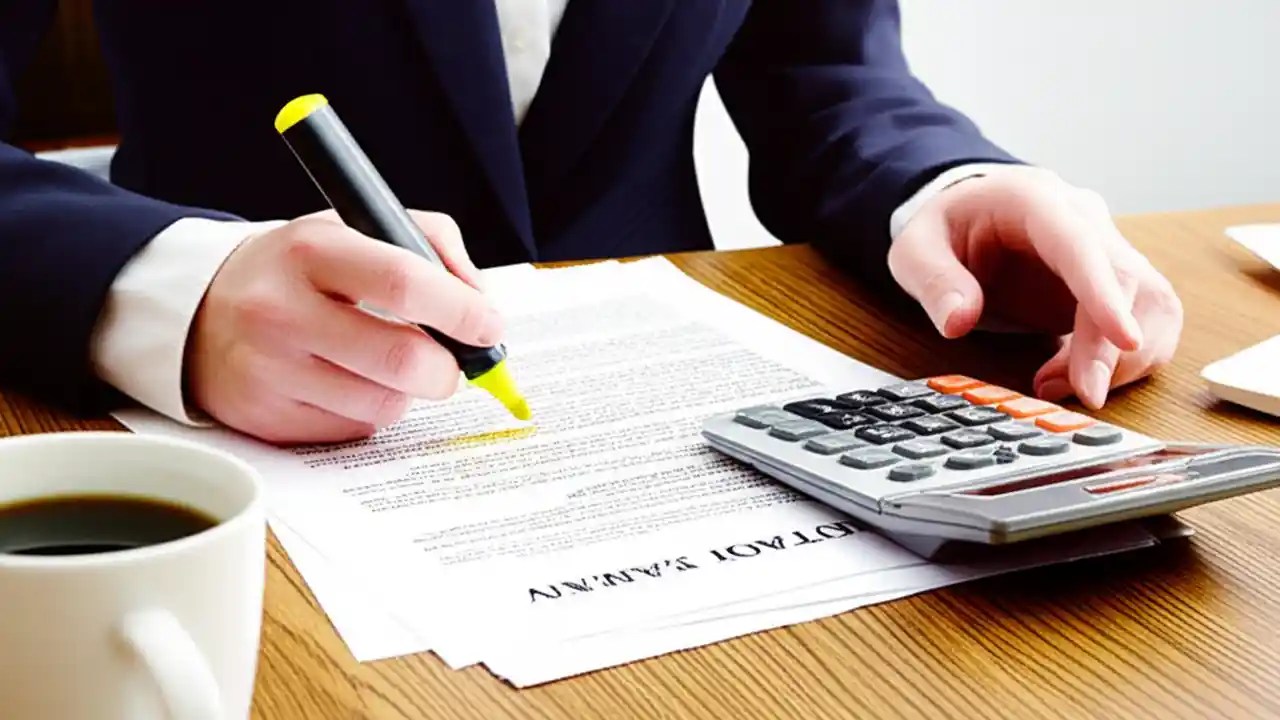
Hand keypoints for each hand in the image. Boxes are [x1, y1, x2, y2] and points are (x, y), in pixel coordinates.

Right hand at [187, 210, 498, 444]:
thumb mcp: (357, 228)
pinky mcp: (266, 418)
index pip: (403, 282)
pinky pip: (354, 427)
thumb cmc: (302, 270)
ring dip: (408, 390)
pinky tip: (348, 381)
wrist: (203, 311)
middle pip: (400, 359)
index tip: (488, 325)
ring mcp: (269, 371)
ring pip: (383, 402)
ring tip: (388, 363)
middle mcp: (281, 310)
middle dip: (448, 368)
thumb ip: (429, 243)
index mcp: (311, 250)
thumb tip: (479, 300)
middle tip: (454, 362)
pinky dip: (370, 408)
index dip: (461, 309)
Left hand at [887, 165, 1182, 408]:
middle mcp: (1085, 220)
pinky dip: (1123, 362)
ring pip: (1153, 304)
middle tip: (1081, 395)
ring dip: (1124, 359)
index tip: (1125, 340)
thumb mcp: (915, 248)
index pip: (1082, 246)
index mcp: (1036, 201)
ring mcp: (1107, 251)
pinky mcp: (1116, 286)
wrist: (969, 215)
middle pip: (1129, 280)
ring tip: (1057, 385)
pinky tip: (1071, 378)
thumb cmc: (946, 229)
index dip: (1106, 293)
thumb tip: (958, 321)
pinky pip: (1147, 323)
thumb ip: (933, 280)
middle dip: (1111, 346)